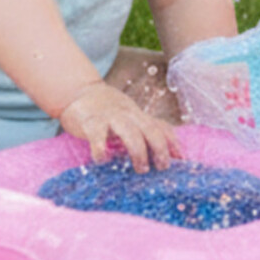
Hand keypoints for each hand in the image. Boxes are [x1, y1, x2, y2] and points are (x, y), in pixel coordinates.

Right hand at [57, 80, 180, 171]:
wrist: (78, 91)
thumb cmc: (107, 109)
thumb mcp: (129, 115)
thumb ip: (145, 129)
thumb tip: (168, 149)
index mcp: (137, 115)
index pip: (159, 126)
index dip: (172, 141)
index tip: (181, 157)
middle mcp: (127, 114)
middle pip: (149, 129)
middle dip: (159, 148)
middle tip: (163, 166)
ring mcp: (109, 117)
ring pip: (130, 131)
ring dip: (139, 151)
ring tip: (142, 168)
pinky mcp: (90, 122)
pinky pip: (97, 135)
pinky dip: (101, 148)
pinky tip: (103, 160)